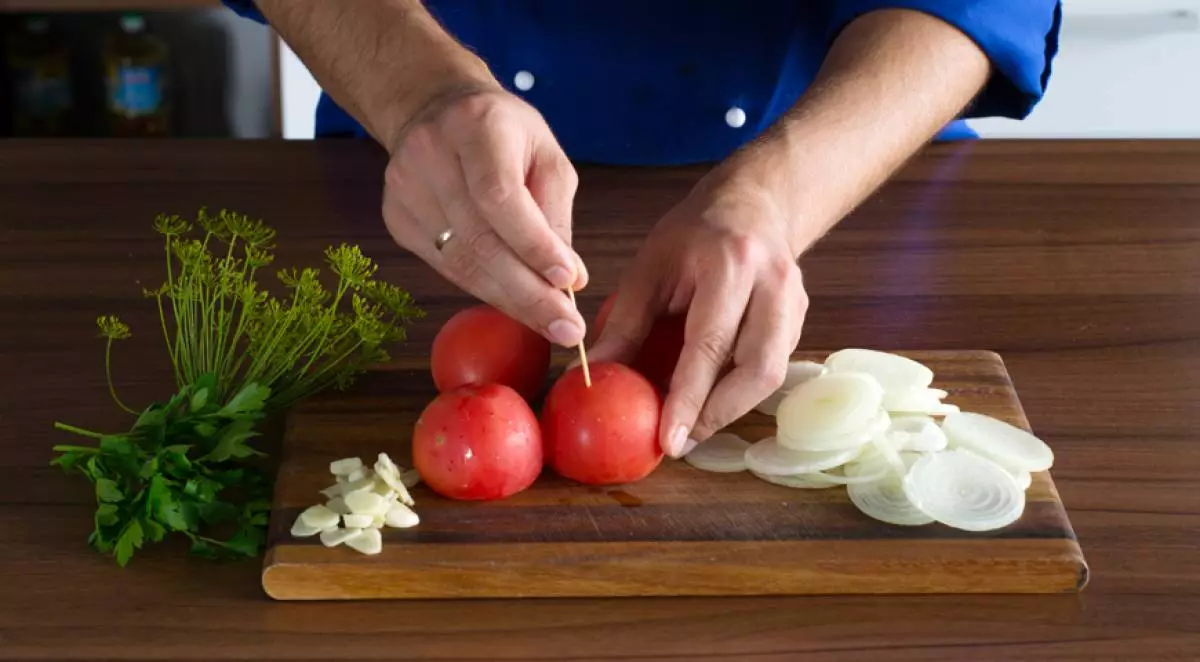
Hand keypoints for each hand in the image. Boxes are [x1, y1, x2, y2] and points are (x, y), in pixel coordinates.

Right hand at [381, 88, 587, 346]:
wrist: (434, 110)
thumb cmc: (503, 133)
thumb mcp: (544, 154)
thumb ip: (555, 212)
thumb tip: (568, 278)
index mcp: (474, 126)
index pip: (499, 196)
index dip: (533, 243)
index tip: (568, 281)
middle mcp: (430, 154)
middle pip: (478, 240)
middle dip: (529, 293)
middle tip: (568, 328)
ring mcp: (405, 189)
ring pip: (461, 264)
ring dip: (511, 301)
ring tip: (551, 323)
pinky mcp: (396, 219)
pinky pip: (446, 268)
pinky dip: (486, 289)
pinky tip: (515, 301)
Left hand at [588, 170, 808, 457]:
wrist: (752, 204)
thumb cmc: (693, 234)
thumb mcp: (648, 268)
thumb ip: (624, 323)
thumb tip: (593, 377)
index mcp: (730, 263)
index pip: (710, 344)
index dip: (689, 398)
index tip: (669, 439)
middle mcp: (773, 284)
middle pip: (757, 368)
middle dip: (717, 413)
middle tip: (680, 441)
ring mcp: (795, 302)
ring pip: (771, 374)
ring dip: (730, 408)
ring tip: (691, 426)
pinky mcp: (801, 319)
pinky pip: (774, 367)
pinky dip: (741, 391)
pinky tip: (712, 400)